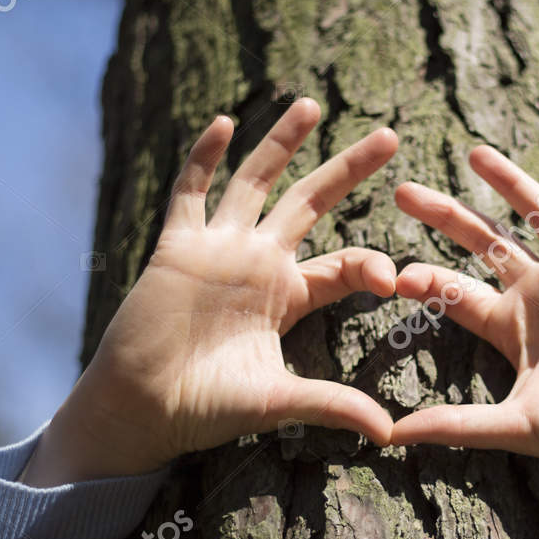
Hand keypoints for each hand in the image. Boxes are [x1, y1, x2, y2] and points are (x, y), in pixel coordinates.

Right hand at [24, 100, 397, 484]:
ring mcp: (218, 249)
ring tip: (311, 104)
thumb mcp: (279, 402)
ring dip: (281, 143)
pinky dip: (204, 158)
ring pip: (255, 182)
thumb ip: (333, 406)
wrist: (143, 409)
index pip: (344, 263)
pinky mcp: (177, 247)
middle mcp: (259, 263)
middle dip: (349, 169)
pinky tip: (225, 123)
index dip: (372, 264)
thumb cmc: (208, 408)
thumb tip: (391, 434)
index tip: (394, 279)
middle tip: (390, 136)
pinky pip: (191, 193)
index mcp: (290, 296)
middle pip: (311, 203)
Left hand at [389, 141, 538, 536]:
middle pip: (485, 243)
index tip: (394, 274)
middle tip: (402, 192)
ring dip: (510, 183)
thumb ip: (454, 424)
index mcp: (512, 327)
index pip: (457, 292)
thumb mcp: (515, 425)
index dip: (426, 279)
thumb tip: (388, 437)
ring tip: (474, 153)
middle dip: (446, 216)